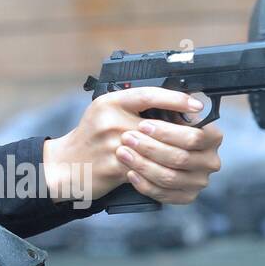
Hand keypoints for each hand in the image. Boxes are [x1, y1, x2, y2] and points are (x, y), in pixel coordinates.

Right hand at [43, 87, 222, 205]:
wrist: (66, 165)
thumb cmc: (90, 139)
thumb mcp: (106, 112)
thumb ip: (133, 107)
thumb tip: (174, 110)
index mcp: (110, 102)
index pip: (149, 94)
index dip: (177, 98)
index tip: (196, 104)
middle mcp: (110, 120)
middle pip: (158, 126)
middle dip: (182, 134)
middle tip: (199, 137)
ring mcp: (112, 145)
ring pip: (156, 150)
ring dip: (174, 154)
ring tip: (189, 155)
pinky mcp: (114, 167)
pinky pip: (146, 169)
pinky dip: (159, 171)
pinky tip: (171, 170)